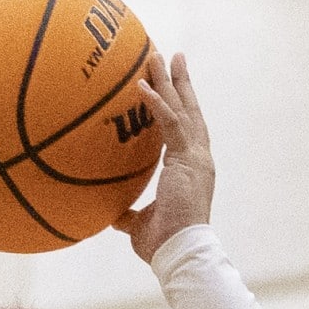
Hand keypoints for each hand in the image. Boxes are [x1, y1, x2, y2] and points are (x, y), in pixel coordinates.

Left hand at [120, 51, 215, 262]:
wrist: (179, 252)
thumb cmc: (162, 244)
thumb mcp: (139, 224)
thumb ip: (128, 213)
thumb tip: (111, 213)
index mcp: (190, 167)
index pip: (185, 128)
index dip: (178, 105)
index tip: (170, 84)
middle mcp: (197, 157)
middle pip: (189, 109)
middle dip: (180, 82)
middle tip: (173, 57)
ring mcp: (195, 156)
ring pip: (182, 108)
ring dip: (169, 81)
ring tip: (158, 56)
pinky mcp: (187, 159)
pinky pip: (170, 124)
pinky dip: (156, 104)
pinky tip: (141, 87)